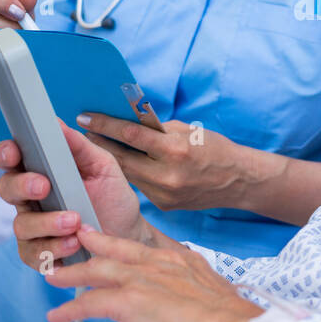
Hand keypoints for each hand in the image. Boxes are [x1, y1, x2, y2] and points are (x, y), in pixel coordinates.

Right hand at [0, 119, 148, 270]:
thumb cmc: (112, 196)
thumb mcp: (102, 165)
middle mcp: (30, 199)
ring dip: (46, 222)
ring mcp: (33, 228)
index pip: (11, 159)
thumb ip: (79, 146)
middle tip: (45, 186)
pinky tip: (74, 243)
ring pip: (21, 224)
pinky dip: (53, 248)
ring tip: (75, 221)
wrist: (128, 233)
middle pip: (7, 188)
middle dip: (22, 185)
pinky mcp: (40, 254)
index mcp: (40, 171)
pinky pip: (33, 253)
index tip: (14, 153)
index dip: (6, 153)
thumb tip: (55, 122)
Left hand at [45, 227, 274, 321]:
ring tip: (53, 275)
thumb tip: (196, 304)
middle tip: (76, 239)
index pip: (145, 248)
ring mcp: (142, 280)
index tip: (111, 240)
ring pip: (96, 270)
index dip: (125, 243)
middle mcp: (159, 264)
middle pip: (116, 250)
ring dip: (72, 273)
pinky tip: (57, 314)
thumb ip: (199, 292)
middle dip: (92, 244)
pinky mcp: (130, 302)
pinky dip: (71, 308)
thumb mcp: (216, 294)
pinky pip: (90, 303)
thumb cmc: (232, 321)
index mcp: (181, 261)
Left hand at [76, 114, 248, 210]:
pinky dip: (133, 173)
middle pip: (122, 158)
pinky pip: (140, 185)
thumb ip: (158, 129)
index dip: (104, 125)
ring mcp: (164, 194)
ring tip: (99, 145)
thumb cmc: (214, 149)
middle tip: (83, 131)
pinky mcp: (164, 205)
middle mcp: (167, 175)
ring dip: (113, 159)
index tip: (85, 117)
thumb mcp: (188, 131)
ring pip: (128, 173)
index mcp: (175, 150)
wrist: (237, 181)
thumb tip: (127, 122)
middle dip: (100, 143)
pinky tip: (124, 164)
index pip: (130, 135)